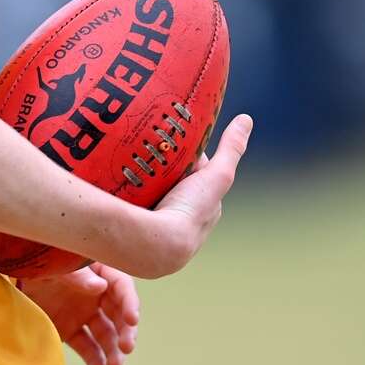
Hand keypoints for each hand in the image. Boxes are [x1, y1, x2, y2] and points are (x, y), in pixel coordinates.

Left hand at [19, 263, 139, 364]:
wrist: (11, 279)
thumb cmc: (38, 264)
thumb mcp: (55, 267)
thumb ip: (77, 276)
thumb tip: (101, 287)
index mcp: (98, 271)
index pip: (121, 286)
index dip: (129, 302)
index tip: (132, 319)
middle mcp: (96, 294)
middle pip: (118, 314)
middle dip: (125, 332)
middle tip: (126, 347)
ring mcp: (84, 313)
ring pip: (106, 334)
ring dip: (113, 351)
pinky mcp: (71, 330)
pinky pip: (86, 346)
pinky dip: (94, 359)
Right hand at [137, 113, 252, 277]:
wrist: (155, 245)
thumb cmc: (191, 211)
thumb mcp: (216, 175)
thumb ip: (231, 150)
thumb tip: (246, 119)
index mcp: (204, 207)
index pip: (196, 170)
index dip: (185, 151)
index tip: (171, 134)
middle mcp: (184, 218)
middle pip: (173, 179)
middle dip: (161, 163)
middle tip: (145, 143)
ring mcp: (160, 223)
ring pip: (152, 189)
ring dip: (142, 176)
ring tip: (127, 159)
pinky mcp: (139, 226)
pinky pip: (133, 199)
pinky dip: (128, 189)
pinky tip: (118, 178)